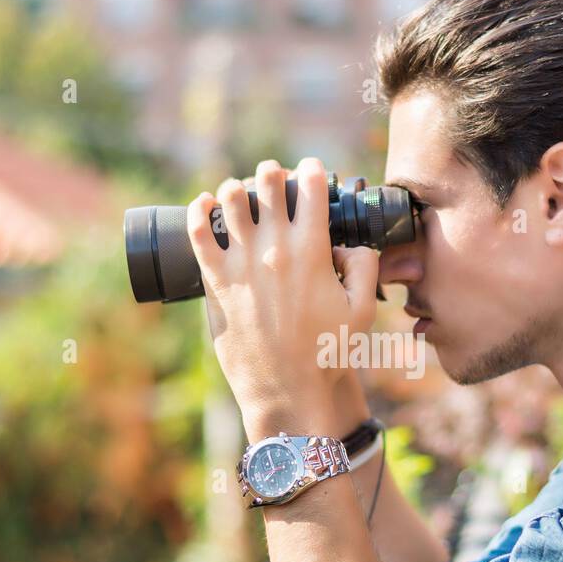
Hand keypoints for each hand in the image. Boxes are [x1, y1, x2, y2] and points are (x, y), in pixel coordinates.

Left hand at [186, 158, 380, 438]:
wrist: (289, 392)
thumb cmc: (328, 355)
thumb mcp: (362, 309)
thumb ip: (365, 267)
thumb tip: (348, 244)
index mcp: (312, 252)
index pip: (311, 188)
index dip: (312, 169)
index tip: (311, 170)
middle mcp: (274, 250)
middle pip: (268, 184)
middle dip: (272, 173)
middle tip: (274, 178)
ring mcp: (240, 265)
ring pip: (230, 200)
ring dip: (236, 188)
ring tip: (240, 194)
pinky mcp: (215, 283)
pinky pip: (197, 233)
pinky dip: (198, 210)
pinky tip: (203, 203)